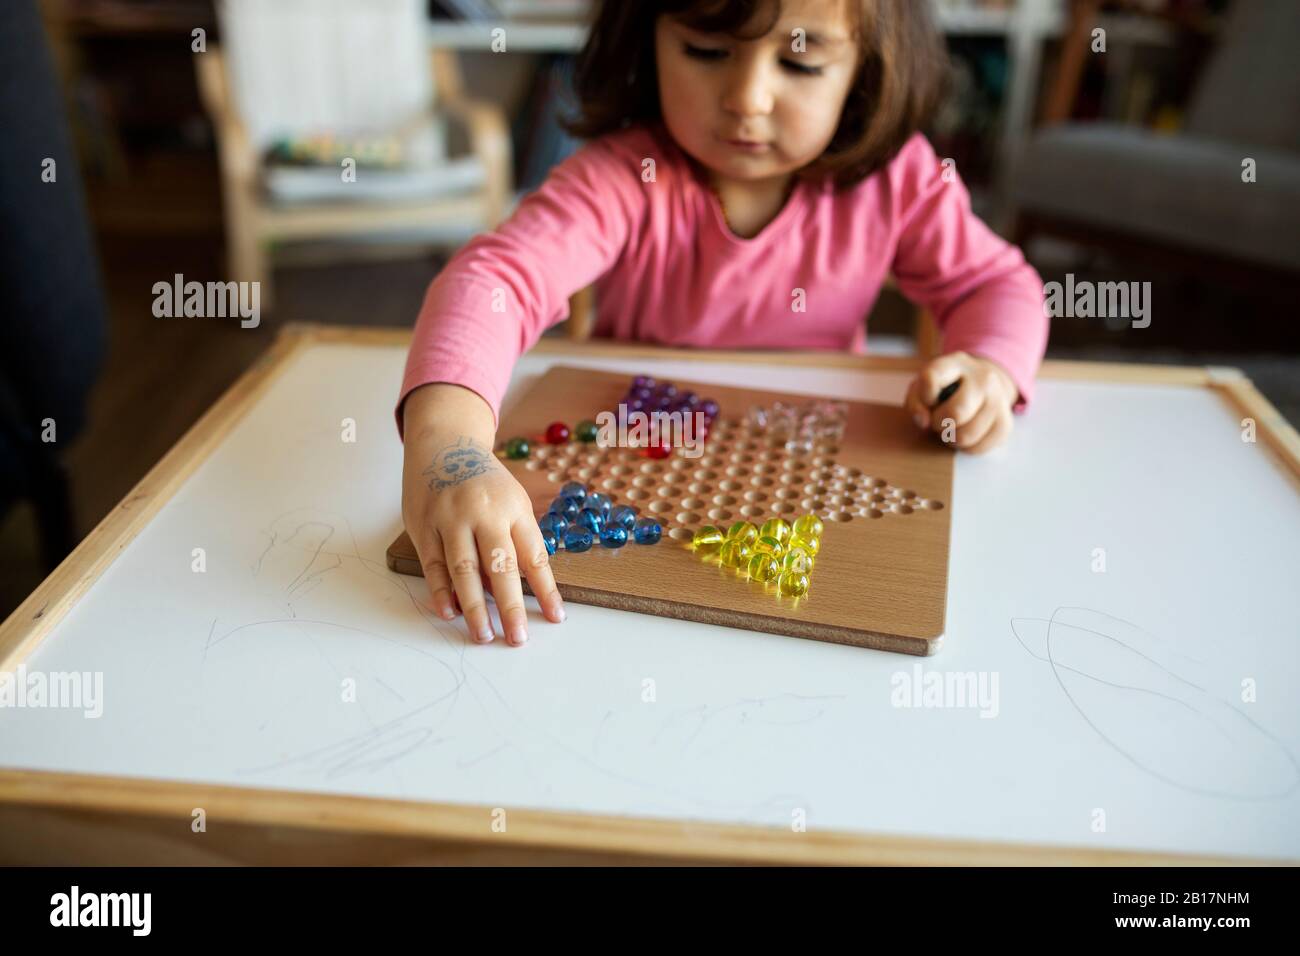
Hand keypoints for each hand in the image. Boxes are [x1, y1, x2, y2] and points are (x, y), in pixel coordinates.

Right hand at [401, 385, 563, 645]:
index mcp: (513, 508)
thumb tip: (518, 591)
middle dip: (510, 606)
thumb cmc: (485, 482)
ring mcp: (450, 518)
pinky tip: (449, 613)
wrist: (443, 443)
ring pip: (463, 569)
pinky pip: (432, 564)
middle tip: (517, 638)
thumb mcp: (512, 501)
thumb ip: (516, 542)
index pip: (534, 555)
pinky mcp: (423, 524)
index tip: (556, 618)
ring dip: (474, 607)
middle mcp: (483, 512)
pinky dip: (441, 591)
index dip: (547, 589)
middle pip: (500, 566)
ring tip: (483, 635)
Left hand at [904, 352, 1018, 453]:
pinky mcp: (1006, 423)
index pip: (933, 378)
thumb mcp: (924, 386)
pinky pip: (978, 448)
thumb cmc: (944, 388)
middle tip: (938, 420)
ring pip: (967, 436)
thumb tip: (923, 422)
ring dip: (951, 439)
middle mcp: (983, 378)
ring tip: (951, 428)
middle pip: (955, 413)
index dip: (924, 396)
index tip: (928, 400)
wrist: (983, 384)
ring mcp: (998, 400)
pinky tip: (965, 435)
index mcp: (956, 364)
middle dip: (939, 424)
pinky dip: (966, 448)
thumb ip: (916, 402)